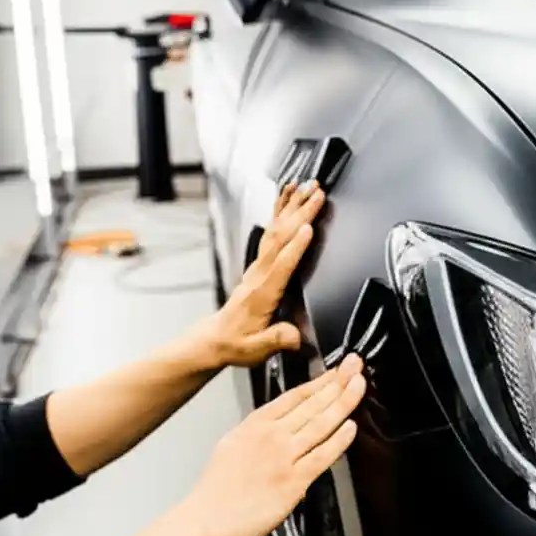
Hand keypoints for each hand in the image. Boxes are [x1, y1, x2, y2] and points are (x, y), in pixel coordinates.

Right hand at [181, 353, 365, 535]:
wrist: (204, 522)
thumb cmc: (215, 492)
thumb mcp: (232, 446)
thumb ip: (257, 433)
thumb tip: (281, 427)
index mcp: (254, 425)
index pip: (294, 396)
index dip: (320, 381)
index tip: (336, 371)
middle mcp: (270, 436)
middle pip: (312, 403)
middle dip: (338, 381)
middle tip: (355, 364)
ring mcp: (283, 457)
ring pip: (321, 423)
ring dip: (344, 401)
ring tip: (359, 385)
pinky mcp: (293, 481)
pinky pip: (323, 455)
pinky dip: (340, 440)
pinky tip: (351, 426)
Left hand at [196, 180, 326, 367]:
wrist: (217, 338)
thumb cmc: (238, 341)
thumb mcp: (257, 349)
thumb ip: (277, 339)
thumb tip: (295, 336)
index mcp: (263, 293)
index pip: (281, 265)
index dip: (295, 247)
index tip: (309, 229)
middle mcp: (259, 274)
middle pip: (281, 237)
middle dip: (300, 213)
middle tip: (318, 194)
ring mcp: (258, 265)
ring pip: (276, 228)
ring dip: (293, 205)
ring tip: (308, 186)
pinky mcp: (260, 262)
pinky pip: (271, 230)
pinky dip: (280, 209)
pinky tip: (288, 195)